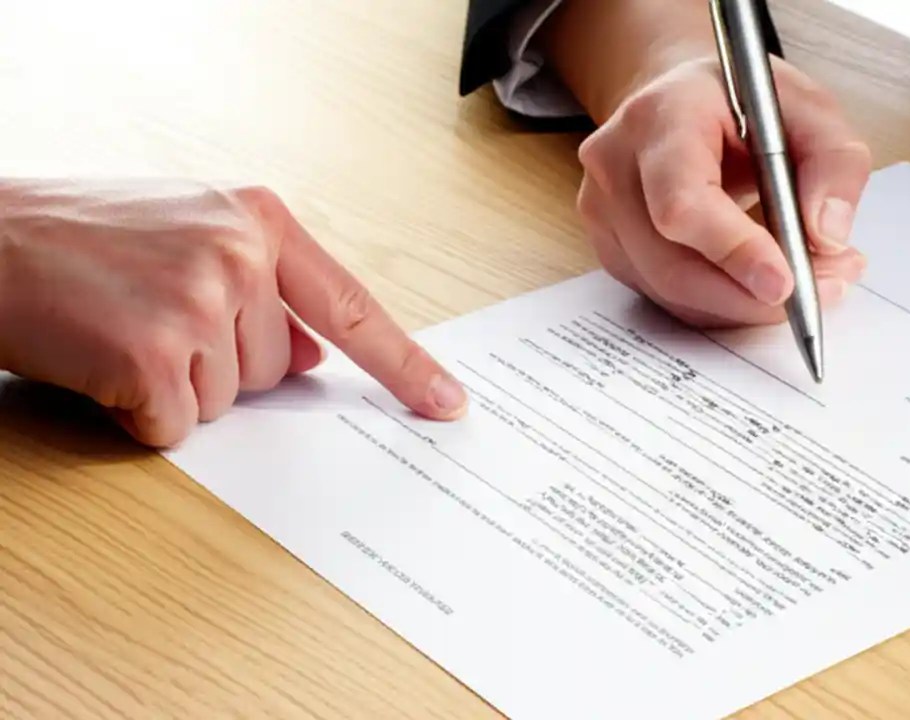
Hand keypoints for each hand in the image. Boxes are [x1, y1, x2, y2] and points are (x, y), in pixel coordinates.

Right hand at [0, 180, 466, 446]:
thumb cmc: (78, 237)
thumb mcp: (187, 232)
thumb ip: (263, 286)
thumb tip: (315, 353)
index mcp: (258, 218)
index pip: (352, 306)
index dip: (404, 364)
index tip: (446, 403)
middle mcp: (240, 254)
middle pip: (276, 367)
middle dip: (219, 363)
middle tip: (150, 314)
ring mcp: (199, 302)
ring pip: (228, 401)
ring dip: (176, 386)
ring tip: (121, 327)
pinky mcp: (154, 354)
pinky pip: (177, 426)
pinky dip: (138, 413)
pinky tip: (104, 360)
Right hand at [574, 56, 870, 327]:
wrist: (683, 101)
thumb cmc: (742, 103)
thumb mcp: (810, 109)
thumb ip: (834, 164)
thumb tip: (826, 237)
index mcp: (661, 116)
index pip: (682, 200)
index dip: (732, 249)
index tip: (786, 284)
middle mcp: (617, 164)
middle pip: (673, 264)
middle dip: (752, 294)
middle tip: (824, 291)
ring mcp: (603, 211)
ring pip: (673, 292)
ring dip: (746, 304)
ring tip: (810, 281)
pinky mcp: (610, 248)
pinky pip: (668, 299)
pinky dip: (723, 303)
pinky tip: (761, 281)